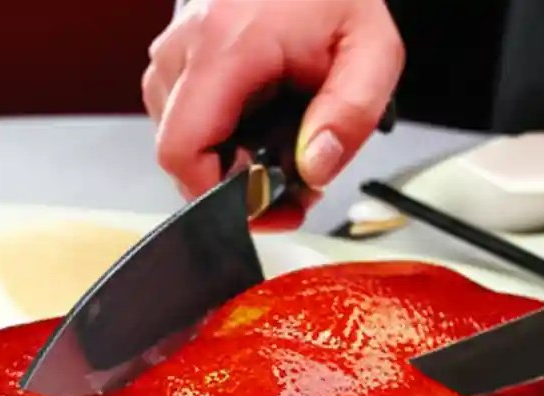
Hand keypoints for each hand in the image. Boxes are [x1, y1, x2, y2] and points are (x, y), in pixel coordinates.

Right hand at [143, 0, 402, 202]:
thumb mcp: (372, 50)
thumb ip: (351, 114)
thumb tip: (314, 170)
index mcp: (223, 46)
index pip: (182, 152)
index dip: (218, 195)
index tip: (266, 202)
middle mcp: (182, 47)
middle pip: (179, 154)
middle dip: (234, 183)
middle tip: (293, 181)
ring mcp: (171, 50)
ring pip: (179, 140)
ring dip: (228, 159)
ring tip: (281, 143)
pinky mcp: (174, 55)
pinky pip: (181, 117)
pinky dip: (219, 133)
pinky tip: (259, 120)